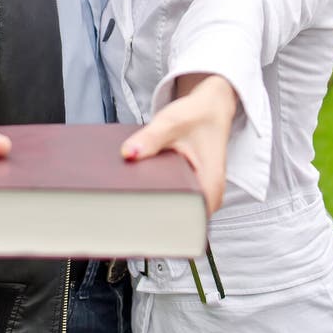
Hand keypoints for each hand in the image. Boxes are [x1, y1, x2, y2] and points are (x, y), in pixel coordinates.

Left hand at [121, 75, 237, 215]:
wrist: (211, 107)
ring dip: (152, 206)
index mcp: (210, 186)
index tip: (132, 223)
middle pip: (177, 220)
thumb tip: (128, 154)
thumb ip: (150, 138)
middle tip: (121, 211)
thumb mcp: (171, 121)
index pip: (186, 223)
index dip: (159, 226)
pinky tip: (136, 188)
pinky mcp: (192, 190)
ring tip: (125, 200)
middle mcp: (209, 197)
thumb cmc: (197, 114)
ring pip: (174, 212)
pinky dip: (156, 195)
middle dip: (150, 217)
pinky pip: (173, 200)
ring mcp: (201, 195)